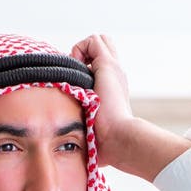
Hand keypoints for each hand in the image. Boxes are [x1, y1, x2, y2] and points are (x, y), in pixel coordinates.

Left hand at [70, 34, 135, 168]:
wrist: (119, 140)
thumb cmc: (106, 145)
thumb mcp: (93, 133)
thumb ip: (86, 131)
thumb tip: (72, 149)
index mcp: (114, 90)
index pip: (101, 66)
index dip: (86, 68)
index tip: (76, 87)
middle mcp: (116, 76)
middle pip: (103, 47)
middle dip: (85, 56)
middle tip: (75, 76)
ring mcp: (113, 69)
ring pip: (99, 40)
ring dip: (81, 51)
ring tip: (75, 73)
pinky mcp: (107, 65)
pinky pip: (92, 41)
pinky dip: (79, 50)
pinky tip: (75, 71)